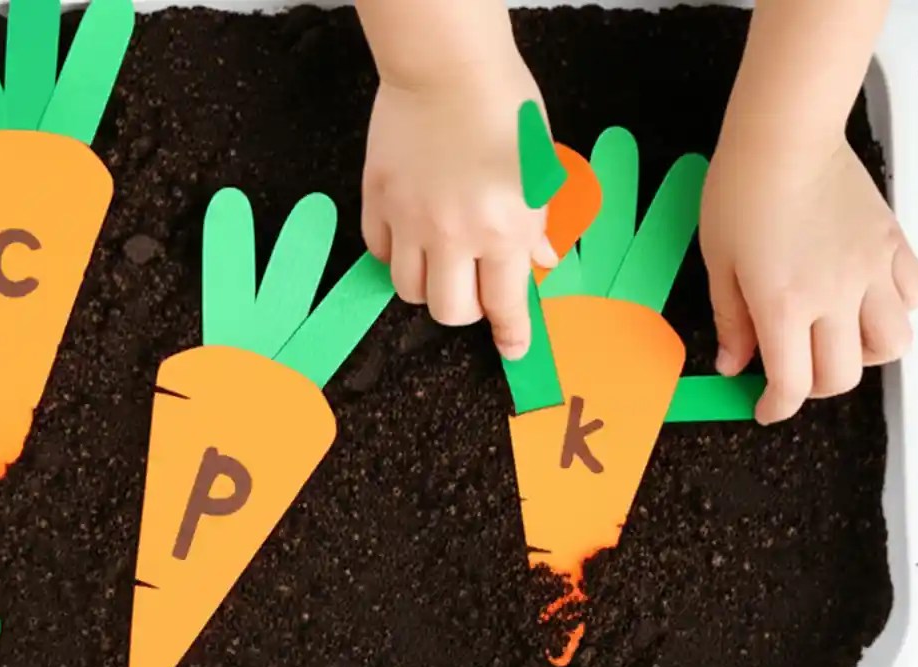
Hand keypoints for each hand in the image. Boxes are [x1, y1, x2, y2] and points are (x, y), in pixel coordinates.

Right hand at [361, 65, 556, 359]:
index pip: (506, 303)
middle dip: (466, 309)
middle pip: (450, 311)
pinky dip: (396, 254)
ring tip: (441, 261)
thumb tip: (540, 261)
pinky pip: (380, 252)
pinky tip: (411, 235)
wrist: (446, 66)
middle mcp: (455, 234)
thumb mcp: (540, 168)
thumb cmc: (505, 108)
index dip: (511, 334)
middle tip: (475, 287)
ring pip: (410, 289)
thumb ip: (538, 222)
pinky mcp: (377, 200)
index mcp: (505, 227)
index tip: (513, 349)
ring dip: (429, 285)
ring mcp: (410, 220)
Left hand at [700, 137, 917, 424]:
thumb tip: (733, 364)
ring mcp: (872, 270)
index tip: (766, 409)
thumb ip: (731, 320)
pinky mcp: (894, 244)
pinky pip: (915, 297)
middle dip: (814, 388)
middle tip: (792, 376)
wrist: (784, 136)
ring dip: (863, 357)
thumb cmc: (742, 189)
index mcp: (783, 303)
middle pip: (842, 375)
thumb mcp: (718, 262)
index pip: (793, 383)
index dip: (777, 407)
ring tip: (835, 342)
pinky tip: (869, 304)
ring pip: (892, 344)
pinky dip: (897, 312)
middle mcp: (835, 295)